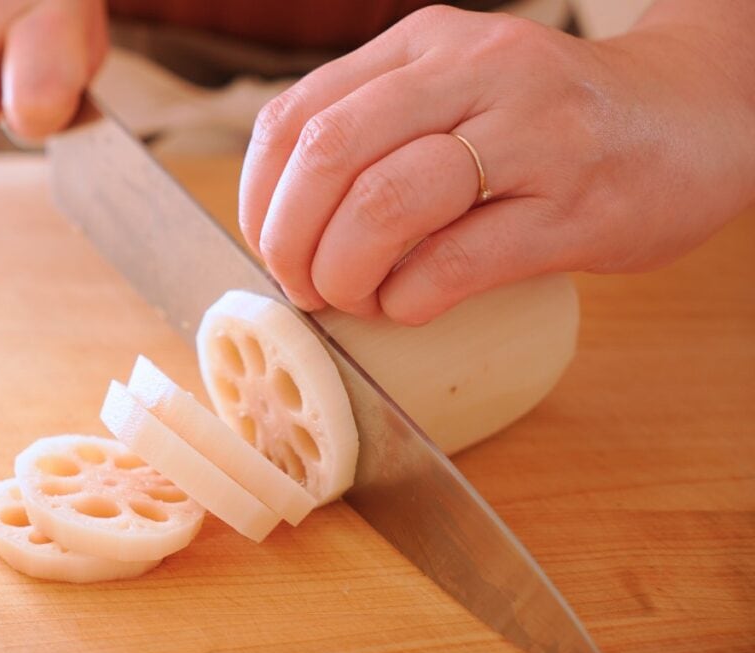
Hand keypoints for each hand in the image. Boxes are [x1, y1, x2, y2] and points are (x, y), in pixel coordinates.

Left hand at [239, 4, 754, 323]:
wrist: (692, 116)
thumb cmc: (552, 123)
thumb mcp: (456, 91)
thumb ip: (378, 133)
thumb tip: (285, 224)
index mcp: (425, 44)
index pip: (297, 117)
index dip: (262, 197)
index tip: (269, 246)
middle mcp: (474, 71)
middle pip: (330, 155)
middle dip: (290, 240)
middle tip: (303, 286)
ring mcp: (530, 135)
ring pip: (385, 204)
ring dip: (345, 273)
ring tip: (353, 299)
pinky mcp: (574, 207)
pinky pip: (454, 262)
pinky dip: (408, 299)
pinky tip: (408, 306)